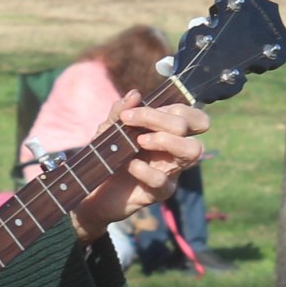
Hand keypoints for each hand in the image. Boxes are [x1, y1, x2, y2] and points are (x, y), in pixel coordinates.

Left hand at [69, 93, 208, 245]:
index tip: (131, 113)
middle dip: (160, 118)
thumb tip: (136, 94)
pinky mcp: (160, 192)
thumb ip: (119, 111)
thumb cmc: (107, 157)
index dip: (165, 108)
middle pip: (193, 125)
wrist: (92, 191)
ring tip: (140, 142)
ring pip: (193, 150)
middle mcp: (175, 149)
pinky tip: (129, 165)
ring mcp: (171, 171)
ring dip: (166, 140)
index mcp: (167, 131)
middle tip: (130, 122)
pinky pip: (163, 180)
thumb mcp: (108, 130)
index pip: (187, 113)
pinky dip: (145, 170)